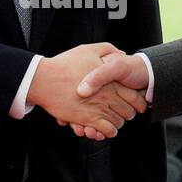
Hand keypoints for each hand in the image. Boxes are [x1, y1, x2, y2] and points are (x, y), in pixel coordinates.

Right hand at [28, 43, 146, 137]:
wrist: (44, 79)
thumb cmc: (64, 65)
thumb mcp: (88, 49)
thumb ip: (107, 49)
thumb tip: (120, 53)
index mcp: (111, 80)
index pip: (134, 96)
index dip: (137, 102)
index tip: (136, 104)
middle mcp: (108, 95)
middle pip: (128, 112)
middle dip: (127, 114)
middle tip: (123, 113)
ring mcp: (99, 108)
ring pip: (118, 122)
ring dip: (116, 123)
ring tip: (112, 121)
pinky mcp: (88, 119)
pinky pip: (107, 130)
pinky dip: (108, 132)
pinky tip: (105, 129)